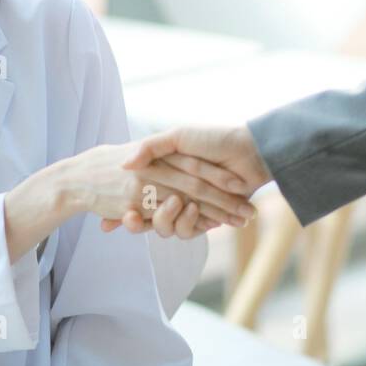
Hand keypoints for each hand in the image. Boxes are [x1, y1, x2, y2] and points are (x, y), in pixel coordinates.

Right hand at [101, 126, 271, 238]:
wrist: (253, 152)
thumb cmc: (215, 139)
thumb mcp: (179, 136)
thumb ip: (152, 147)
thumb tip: (125, 164)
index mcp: (165, 167)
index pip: (139, 187)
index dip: (124, 199)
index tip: (113, 206)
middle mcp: (174, 187)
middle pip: (149, 209)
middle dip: (135, 218)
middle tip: (128, 216)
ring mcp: (190, 204)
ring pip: (167, 224)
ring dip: (167, 220)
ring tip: (177, 208)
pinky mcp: (207, 216)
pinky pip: (189, 229)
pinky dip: (191, 225)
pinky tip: (198, 219)